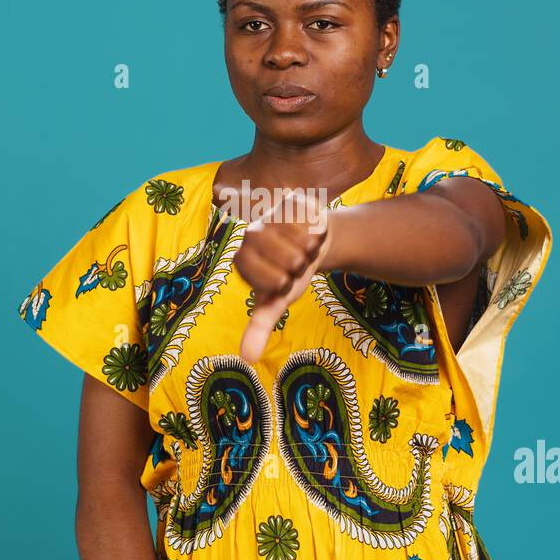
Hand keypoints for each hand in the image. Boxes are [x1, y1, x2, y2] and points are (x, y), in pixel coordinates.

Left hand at [235, 189, 333, 363]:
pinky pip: (314, 223)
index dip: (287, 283)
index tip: (283, 280)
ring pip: (304, 241)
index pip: (274, 280)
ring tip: (302, 246)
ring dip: (310, 250)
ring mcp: (269, 215)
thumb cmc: (289, 276)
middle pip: (291, 260)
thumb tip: (247, 358)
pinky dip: (317, 231)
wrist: (310, 244)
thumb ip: (259, 327)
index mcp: (242, 260)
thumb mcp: (275, 301)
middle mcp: (250, 235)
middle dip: (301, 267)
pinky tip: (307, 228)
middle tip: (296, 262)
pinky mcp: (289, 200)